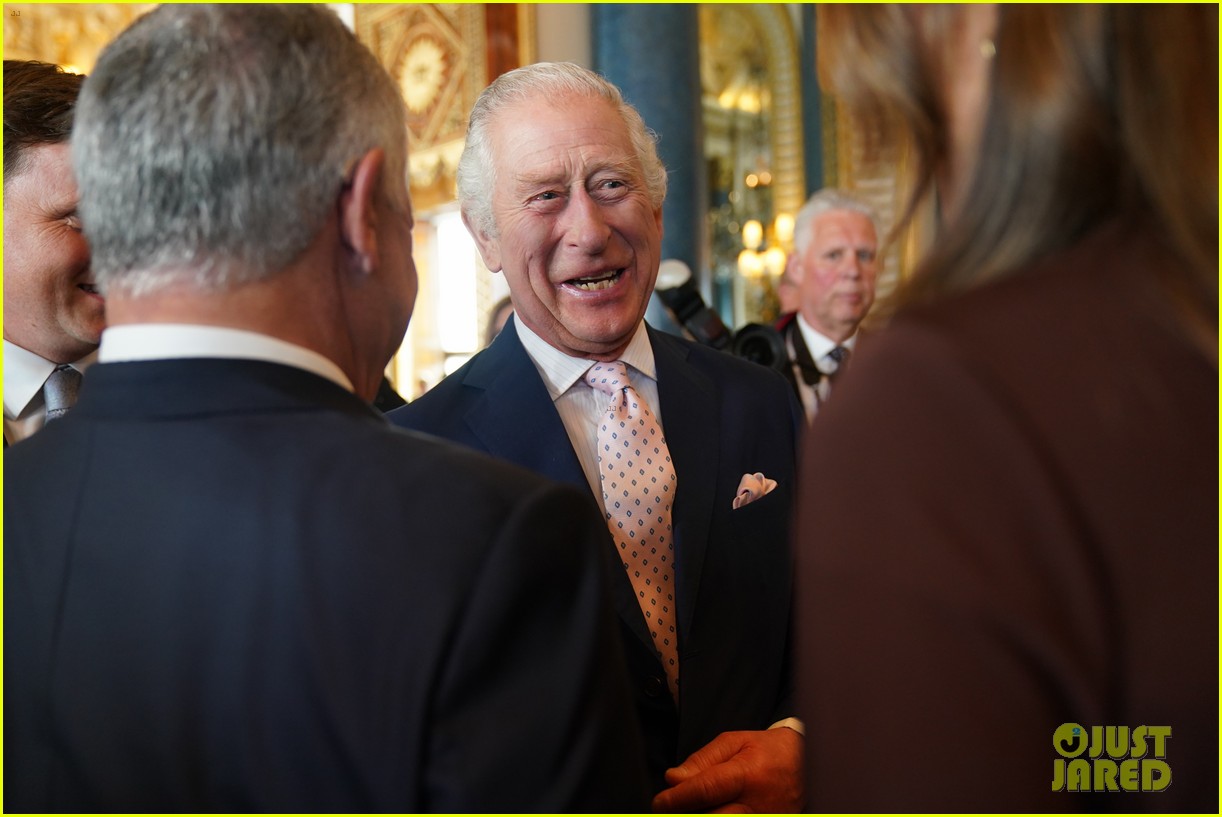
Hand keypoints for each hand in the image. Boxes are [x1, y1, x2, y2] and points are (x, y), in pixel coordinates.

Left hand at [652, 727, 803, 812]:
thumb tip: (673, 779)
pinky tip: (711, 811)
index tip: (659, 802)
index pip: (706, 790)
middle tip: (671, 809)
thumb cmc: (766, 751)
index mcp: (748, 774)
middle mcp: (758, 805)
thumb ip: (702, 760)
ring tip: (691, 808)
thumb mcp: (734, 742)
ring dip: (702, 816)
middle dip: (687, 815)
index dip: (677, 799)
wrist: (807, 764)